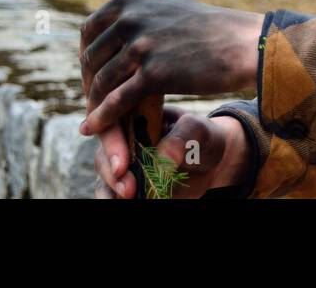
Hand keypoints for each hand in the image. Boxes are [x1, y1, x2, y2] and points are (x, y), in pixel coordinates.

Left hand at [79, 0, 261, 135]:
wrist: (240, 43)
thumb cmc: (207, 29)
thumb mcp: (164, 8)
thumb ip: (136, 14)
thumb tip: (111, 25)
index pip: (90, 31)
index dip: (87, 57)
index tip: (92, 75)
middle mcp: (130, 17)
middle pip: (91, 58)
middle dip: (88, 83)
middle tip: (94, 102)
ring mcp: (141, 44)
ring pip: (101, 81)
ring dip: (94, 104)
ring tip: (95, 119)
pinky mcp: (153, 73)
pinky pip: (117, 100)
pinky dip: (102, 117)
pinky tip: (93, 129)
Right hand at [93, 106, 253, 198]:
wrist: (212, 162)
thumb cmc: (201, 136)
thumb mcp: (197, 129)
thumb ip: (181, 138)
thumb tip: (163, 159)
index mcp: (135, 113)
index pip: (113, 122)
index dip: (112, 143)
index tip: (121, 165)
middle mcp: (123, 137)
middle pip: (104, 153)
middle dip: (111, 172)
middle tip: (128, 189)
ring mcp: (124, 161)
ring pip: (105, 175)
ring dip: (111, 188)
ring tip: (128, 196)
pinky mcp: (128, 183)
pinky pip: (113, 192)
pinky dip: (114, 197)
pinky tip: (125, 200)